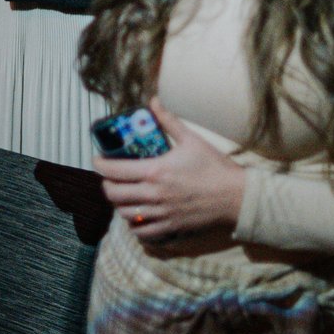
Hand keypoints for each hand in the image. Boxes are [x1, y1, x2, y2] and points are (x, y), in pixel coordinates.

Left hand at [93, 99, 245, 244]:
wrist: (235, 197)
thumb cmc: (214, 167)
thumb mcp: (191, 139)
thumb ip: (168, 120)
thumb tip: (153, 101)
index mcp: (155, 172)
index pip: (114, 171)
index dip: (99, 165)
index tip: (98, 160)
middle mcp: (153, 196)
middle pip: (114, 194)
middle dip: (106, 185)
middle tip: (110, 177)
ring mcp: (161, 215)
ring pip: (125, 214)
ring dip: (119, 204)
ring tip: (123, 195)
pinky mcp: (170, 229)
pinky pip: (143, 233)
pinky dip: (135, 225)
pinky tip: (138, 217)